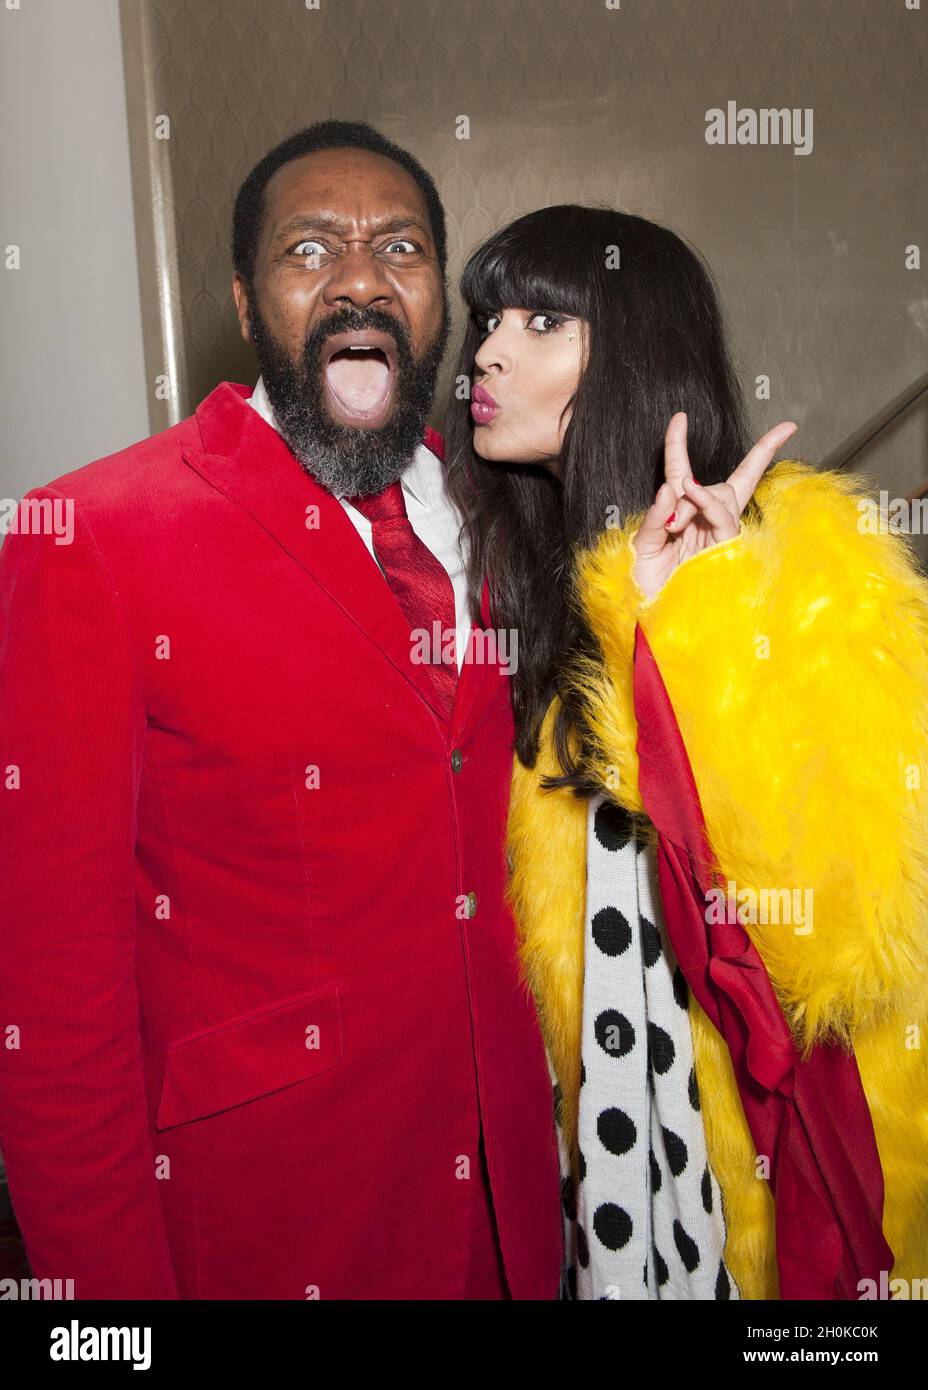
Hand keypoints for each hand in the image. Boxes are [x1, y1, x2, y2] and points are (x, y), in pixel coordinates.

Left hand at [631, 412, 798, 600]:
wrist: (655, 615)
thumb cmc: (650, 584)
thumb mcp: (643, 546)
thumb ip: (657, 516)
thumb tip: (673, 485)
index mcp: (681, 516)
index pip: (684, 472)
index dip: (680, 443)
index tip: (680, 415)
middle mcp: (705, 521)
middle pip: (728, 481)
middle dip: (756, 456)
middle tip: (697, 453)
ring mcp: (719, 532)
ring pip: (720, 494)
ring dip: (694, 497)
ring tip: (675, 522)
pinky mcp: (727, 545)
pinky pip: (722, 513)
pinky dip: (706, 501)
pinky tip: (691, 492)